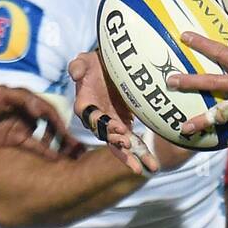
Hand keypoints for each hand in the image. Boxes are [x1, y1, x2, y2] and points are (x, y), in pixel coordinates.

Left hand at [0, 86, 83, 159]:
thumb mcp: (2, 95)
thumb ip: (24, 100)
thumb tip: (42, 111)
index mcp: (28, 101)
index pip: (48, 111)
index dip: (58, 122)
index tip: (66, 132)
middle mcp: (30, 115)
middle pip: (51, 125)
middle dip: (64, 135)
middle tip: (76, 147)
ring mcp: (25, 128)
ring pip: (46, 137)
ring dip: (58, 145)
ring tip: (71, 154)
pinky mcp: (17, 140)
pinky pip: (35, 147)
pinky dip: (46, 152)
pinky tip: (57, 159)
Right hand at [68, 51, 158, 175]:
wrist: (109, 67)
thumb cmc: (95, 64)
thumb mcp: (85, 60)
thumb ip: (77, 65)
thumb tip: (75, 74)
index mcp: (85, 106)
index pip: (92, 119)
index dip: (104, 125)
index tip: (119, 129)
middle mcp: (96, 120)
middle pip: (105, 137)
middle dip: (117, 146)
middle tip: (130, 148)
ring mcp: (110, 125)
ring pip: (119, 145)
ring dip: (130, 157)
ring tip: (143, 167)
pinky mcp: (123, 126)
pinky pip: (132, 142)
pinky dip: (140, 153)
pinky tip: (151, 165)